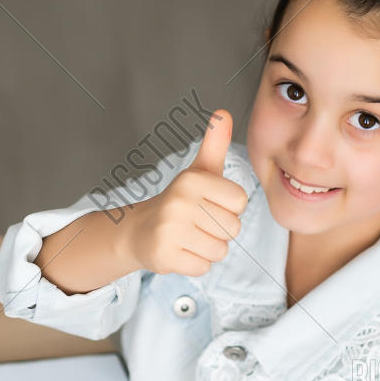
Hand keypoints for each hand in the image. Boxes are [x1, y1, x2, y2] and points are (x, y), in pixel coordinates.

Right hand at [119, 109, 247, 276]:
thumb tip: (223, 113)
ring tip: (190, 238)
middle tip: (198, 224)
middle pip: (233, 228)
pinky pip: (203, 267)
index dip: (229, 207)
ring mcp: (170, 230)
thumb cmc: (179, 202)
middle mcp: (179, 202)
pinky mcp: (164, 256)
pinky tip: (181, 251)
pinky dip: (195, 264)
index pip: (240, 201)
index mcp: (192, 180)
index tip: (209, 204)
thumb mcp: (198, 171)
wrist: (139, 231)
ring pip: (219, 250)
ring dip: (209, 249)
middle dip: (220, 230)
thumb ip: (214, 143)